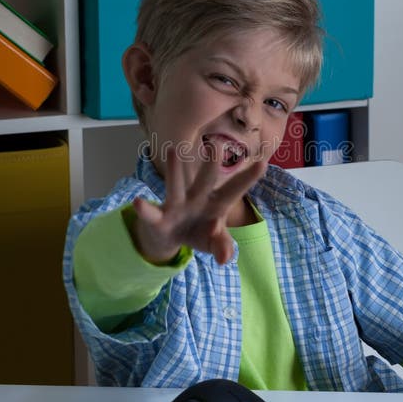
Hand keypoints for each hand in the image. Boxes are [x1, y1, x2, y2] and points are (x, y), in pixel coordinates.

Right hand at [130, 144, 264, 265]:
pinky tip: (138, 203)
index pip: (234, 190)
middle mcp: (197, 198)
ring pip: (176, 186)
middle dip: (211, 164)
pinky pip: (151, 214)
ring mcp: (177, 205)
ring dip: (174, 171)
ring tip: (173, 151)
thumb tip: (225, 258)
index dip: (248, 179)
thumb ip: (222, 245)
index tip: (264, 163)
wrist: (172, 237)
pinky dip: (145, 209)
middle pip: (206, 180)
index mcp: (216, 204)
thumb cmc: (199, 232)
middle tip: (216, 144)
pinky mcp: (160, 218)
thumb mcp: (214, 242)